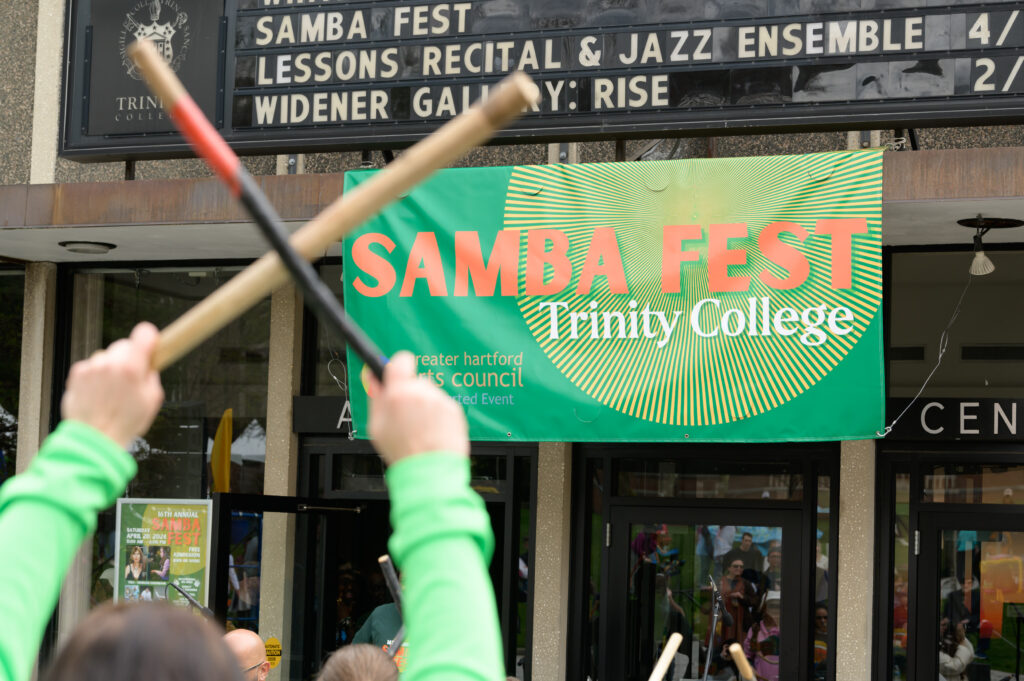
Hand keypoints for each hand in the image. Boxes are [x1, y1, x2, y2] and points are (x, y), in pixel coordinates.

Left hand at [60, 322, 163, 447]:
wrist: (94, 438)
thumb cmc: (123, 424)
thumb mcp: (152, 401)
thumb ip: (152, 377)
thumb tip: (149, 366)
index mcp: (132, 368)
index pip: (144, 333)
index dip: (149, 338)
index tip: (150, 344)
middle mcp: (110, 363)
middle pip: (124, 345)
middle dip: (129, 358)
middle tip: (130, 377)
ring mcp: (91, 367)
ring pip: (106, 356)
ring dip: (110, 367)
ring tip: (111, 390)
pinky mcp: (77, 374)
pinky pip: (91, 366)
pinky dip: (95, 376)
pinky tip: (98, 393)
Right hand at [366, 351, 468, 464]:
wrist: (430, 470)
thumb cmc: (403, 451)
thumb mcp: (377, 426)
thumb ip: (376, 399)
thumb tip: (373, 380)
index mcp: (399, 393)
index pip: (400, 361)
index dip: (397, 366)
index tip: (396, 374)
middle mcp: (422, 392)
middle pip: (415, 381)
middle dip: (410, 393)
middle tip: (406, 415)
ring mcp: (440, 400)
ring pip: (430, 395)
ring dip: (425, 406)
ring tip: (420, 430)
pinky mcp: (454, 410)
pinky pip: (443, 406)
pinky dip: (439, 416)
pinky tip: (432, 432)